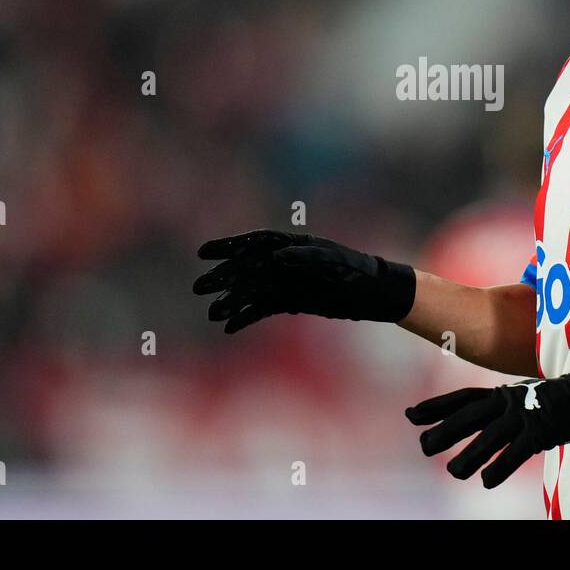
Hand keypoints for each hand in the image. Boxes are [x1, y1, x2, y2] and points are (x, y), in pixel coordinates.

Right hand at [193, 229, 415, 334]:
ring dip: (230, 302)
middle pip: (245, 268)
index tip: (203, 253)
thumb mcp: (333, 261)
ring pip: (250, 291)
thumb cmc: (355, 270)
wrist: (371, 293)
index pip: (253, 243)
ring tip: (212, 313)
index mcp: (291, 245)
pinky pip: (261, 309)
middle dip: (222, 277)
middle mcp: (282, 263)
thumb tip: (277, 258)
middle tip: (199, 288)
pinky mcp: (288, 302)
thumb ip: (306, 257)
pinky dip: (245, 318)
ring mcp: (284, 282)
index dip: (227, 246)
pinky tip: (228, 327)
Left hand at [404, 361, 569, 487]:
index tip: (411, 415)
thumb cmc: (553, 399)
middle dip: (445, 431)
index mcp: (501, 393)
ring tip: (455, 472)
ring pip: (489, 438)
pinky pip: (516, 452)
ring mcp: (525, 416)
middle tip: (424, 447)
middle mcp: (508, 402)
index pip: (462, 398)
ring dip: (470, 456)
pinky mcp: (542, 431)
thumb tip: (472, 420)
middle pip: (468, 416)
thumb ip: (498, 409)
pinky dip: (500, 467)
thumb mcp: (521, 398)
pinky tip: (486, 481)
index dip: (436, 407)